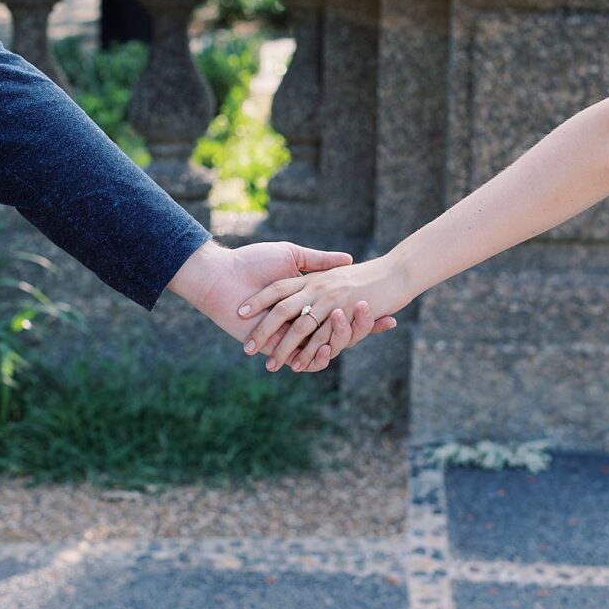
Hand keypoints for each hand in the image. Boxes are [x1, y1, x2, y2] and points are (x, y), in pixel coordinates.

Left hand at [169, 241, 396, 372]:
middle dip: (361, 325)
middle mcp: (302, 312)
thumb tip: (346, 260)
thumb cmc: (250, 260)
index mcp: (307, 292)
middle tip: (391, 320)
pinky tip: (337, 352)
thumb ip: (318, 260)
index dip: (361, 306)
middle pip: (337, 322)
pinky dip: (316, 355)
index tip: (386, 307)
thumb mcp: (290, 254)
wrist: (217, 278)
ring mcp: (289, 328)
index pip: (339, 301)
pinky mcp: (274, 341)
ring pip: (321, 339)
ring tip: (365, 334)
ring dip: (340, 339)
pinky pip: (301, 352)